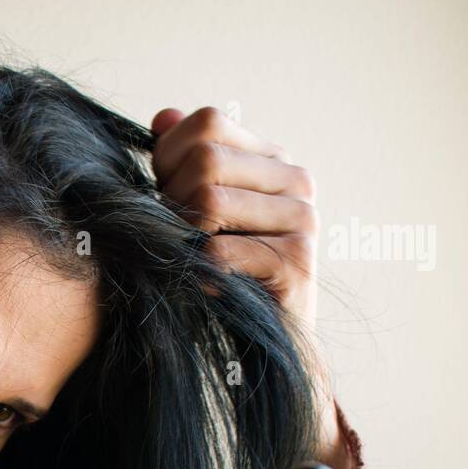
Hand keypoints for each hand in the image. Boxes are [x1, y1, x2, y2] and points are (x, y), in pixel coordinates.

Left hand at [150, 106, 347, 468]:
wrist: (258, 351)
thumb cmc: (217, 279)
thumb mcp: (192, 215)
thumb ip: (180, 162)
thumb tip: (164, 117)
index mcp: (272, 161)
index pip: (207, 123)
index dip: (167, 158)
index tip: (163, 197)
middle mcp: (297, 183)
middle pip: (205, 160)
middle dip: (170, 201)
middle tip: (172, 238)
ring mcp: (304, 223)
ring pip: (209, 204)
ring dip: (181, 238)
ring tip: (186, 261)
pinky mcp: (298, 267)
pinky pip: (220, 253)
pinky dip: (197, 273)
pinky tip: (203, 288)